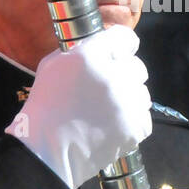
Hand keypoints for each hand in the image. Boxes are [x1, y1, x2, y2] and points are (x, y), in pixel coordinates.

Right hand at [6, 25, 152, 188]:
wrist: (47, 150)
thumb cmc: (46, 105)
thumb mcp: (54, 64)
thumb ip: (82, 49)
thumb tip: (105, 47)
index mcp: (92, 56)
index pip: (125, 38)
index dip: (121, 46)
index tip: (117, 55)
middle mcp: (115, 76)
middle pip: (137, 66)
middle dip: (124, 74)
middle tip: (105, 89)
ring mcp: (128, 103)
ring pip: (142, 93)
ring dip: (129, 99)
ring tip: (107, 111)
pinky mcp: (136, 127)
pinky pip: (143, 117)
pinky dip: (131, 121)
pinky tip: (111, 125)